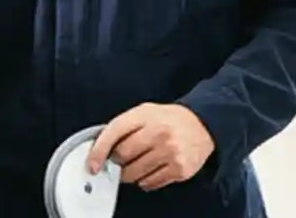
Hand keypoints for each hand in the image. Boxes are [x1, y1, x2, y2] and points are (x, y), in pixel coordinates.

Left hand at [86, 103, 214, 191]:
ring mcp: (170, 152)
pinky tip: (150, 169)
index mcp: (145, 116)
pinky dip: (144, 180)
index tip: (92, 164)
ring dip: (129, 174)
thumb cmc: (168, 119)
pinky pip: (150, 183)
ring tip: (135, 164)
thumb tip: (100, 149)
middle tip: (118, 161)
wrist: (202, 124)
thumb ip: (123, 126)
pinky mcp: (180, 170)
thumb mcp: (144, 112)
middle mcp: (158, 133)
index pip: (114, 133)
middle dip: (115, 162)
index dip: (99, 151)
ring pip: (135, 173)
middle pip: (122, 156)